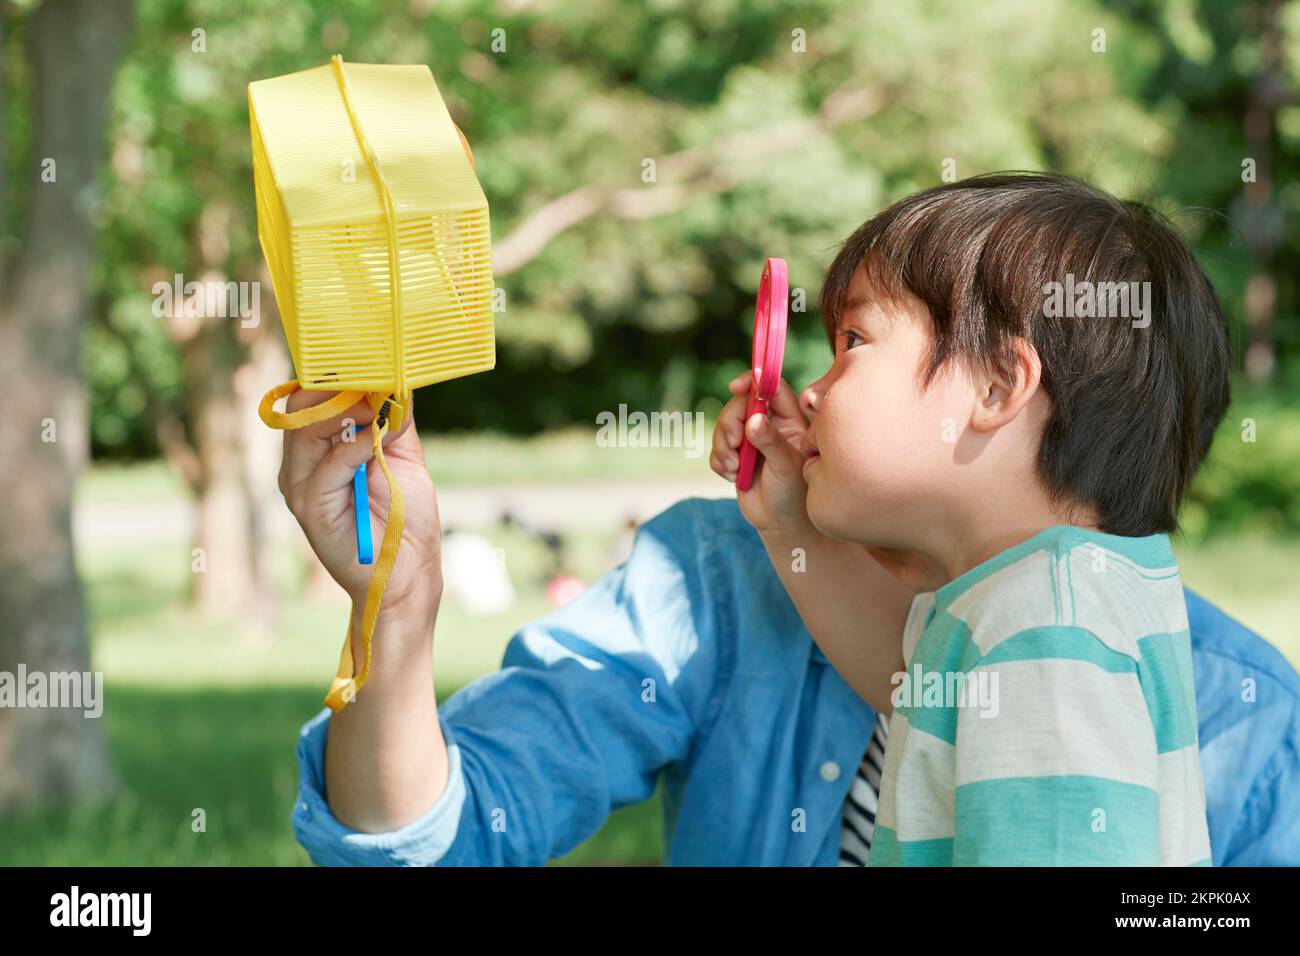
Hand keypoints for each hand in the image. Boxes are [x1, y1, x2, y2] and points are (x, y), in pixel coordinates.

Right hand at [277, 389, 442, 624]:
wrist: (409, 571)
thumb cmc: (406, 517)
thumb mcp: (404, 455)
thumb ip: (395, 419)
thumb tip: (396, 375)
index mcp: (320, 449)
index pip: (312, 397)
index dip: (336, 375)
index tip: (369, 355)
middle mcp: (301, 464)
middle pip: (303, 406)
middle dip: (339, 386)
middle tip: (375, 376)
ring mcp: (300, 485)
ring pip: (308, 428)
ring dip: (348, 411)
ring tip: (381, 410)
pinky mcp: (308, 507)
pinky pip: (326, 465)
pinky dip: (355, 447)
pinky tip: (378, 441)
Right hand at [710, 370, 816, 540]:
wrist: (782, 523)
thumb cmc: (795, 493)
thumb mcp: (787, 466)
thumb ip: (771, 441)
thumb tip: (754, 419)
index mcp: (790, 420)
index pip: (772, 389)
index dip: (754, 381)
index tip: (735, 386)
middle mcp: (769, 425)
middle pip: (741, 405)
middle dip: (731, 422)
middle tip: (734, 443)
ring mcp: (750, 440)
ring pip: (725, 426)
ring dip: (723, 446)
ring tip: (734, 467)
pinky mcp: (734, 456)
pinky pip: (716, 448)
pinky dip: (719, 461)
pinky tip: (732, 476)